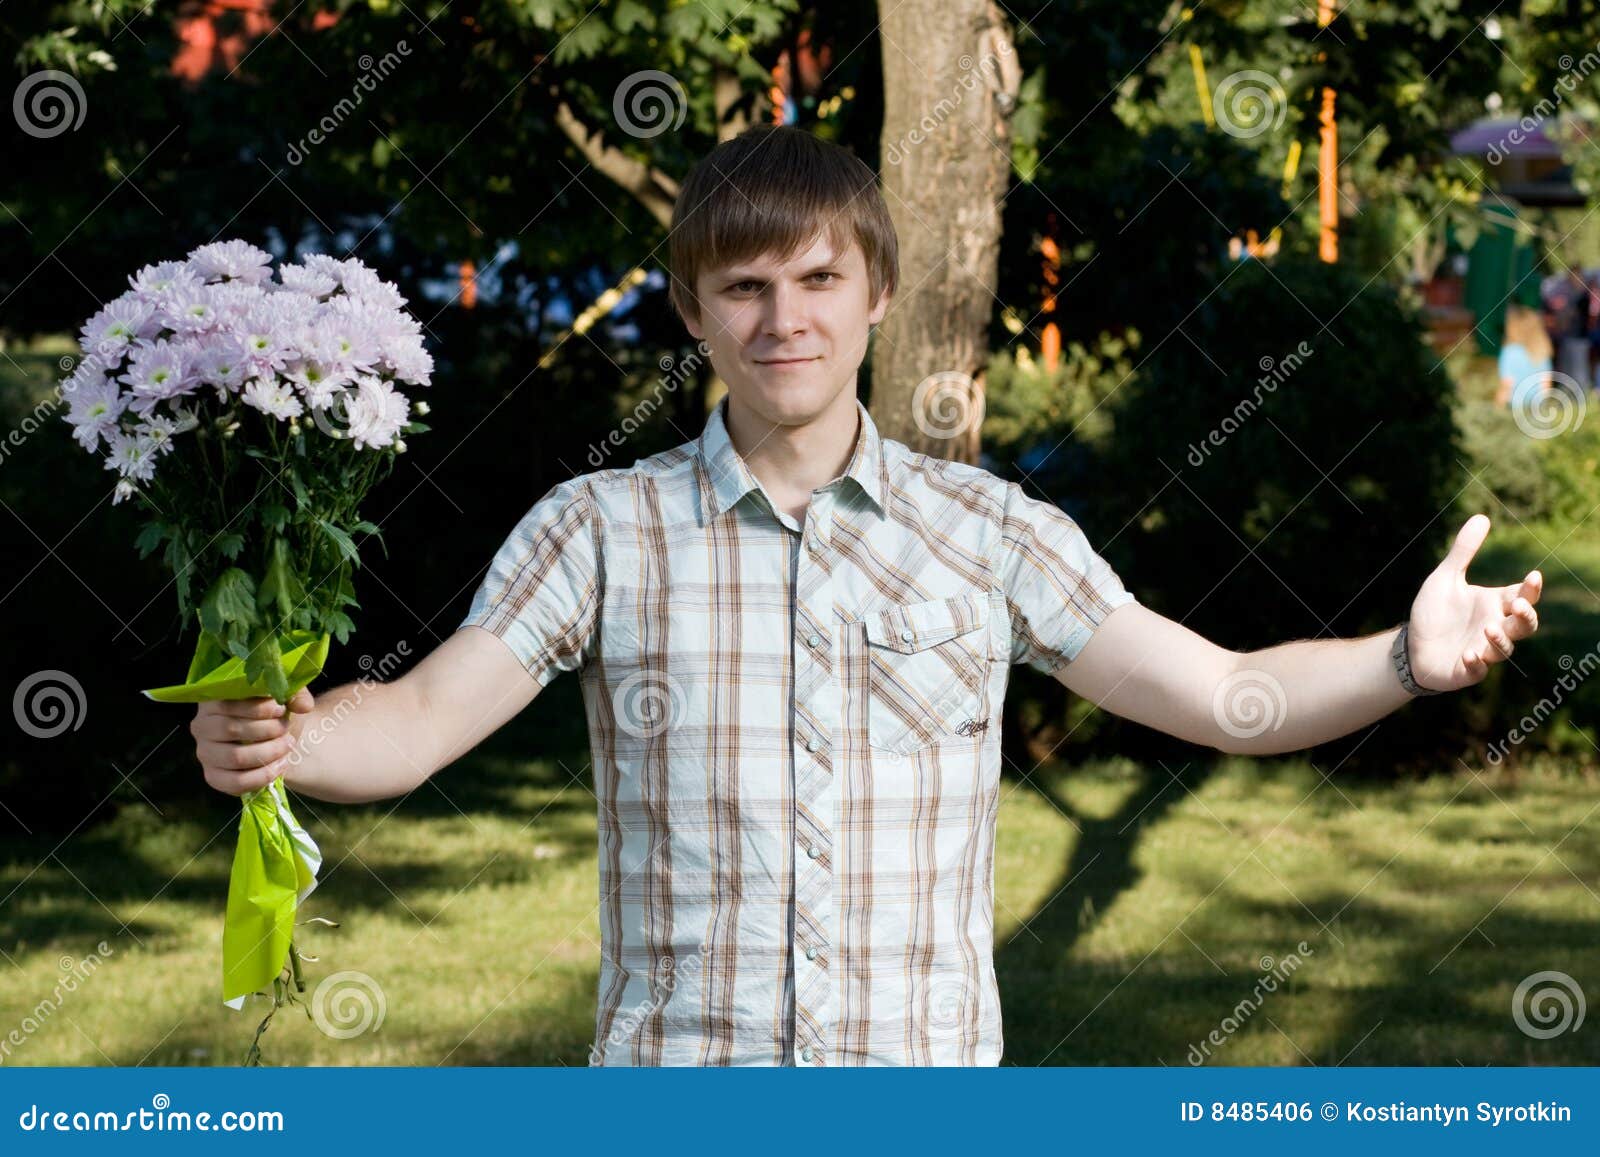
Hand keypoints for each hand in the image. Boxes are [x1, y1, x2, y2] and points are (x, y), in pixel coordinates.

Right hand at [191, 688, 314, 796]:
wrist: (277, 739)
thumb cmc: (275, 713)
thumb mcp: (285, 697)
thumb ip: (295, 694)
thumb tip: (303, 705)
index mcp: (212, 701)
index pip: (228, 703)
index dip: (258, 708)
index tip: (281, 709)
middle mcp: (201, 726)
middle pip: (231, 730)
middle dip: (267, 729)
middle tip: (286, 728)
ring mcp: (204, 753)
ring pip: (236, 757)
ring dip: (269, 752)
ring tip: (287, 745)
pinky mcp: (213, 777)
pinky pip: (236, 782)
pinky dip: (263, 775)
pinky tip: (281, 765)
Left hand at [1407, 514, 1541, 691]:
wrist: (1409, 646)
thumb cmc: (1434, 613)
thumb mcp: (1445, 578)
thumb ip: (1463, 551)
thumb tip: (1482, 517)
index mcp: (1493, 605)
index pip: (1522, 596)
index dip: (1531, 589)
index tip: (1532, 576)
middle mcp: (1494, 628)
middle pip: (1524, 626)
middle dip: (1526, 617)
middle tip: (1517, 604)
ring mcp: (1482, 651)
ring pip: (1504, 650)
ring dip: (1501, 641)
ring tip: (1489, 628)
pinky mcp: (1467, 670)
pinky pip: (1478, 671)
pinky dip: (1476, 664)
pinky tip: (1468, 655)